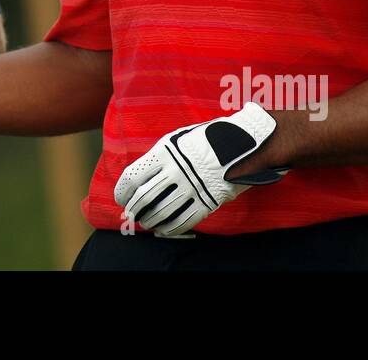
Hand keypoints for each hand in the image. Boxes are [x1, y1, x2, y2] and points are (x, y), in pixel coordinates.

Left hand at [112, 102, 288, 236]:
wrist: (247, 143)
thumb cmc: (211, 137)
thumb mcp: (182, 138)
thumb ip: (164, 154)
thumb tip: (145, 172)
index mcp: (165, 151)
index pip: (133, 176)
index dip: (123, 191)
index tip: (121, 197)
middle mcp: (175, 171)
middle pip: (145, 197)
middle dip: (134, 209)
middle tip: (131, 214)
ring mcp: (191, 188)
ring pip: (161, 212)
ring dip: (150, 221)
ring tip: (146, 223)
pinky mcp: (206, 202)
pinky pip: (183, 221)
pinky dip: (170, 229)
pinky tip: (164, 230)